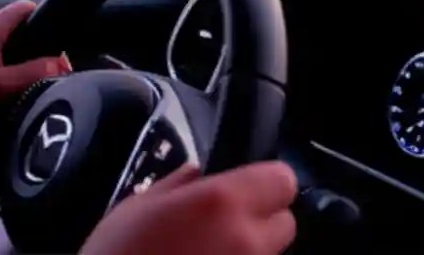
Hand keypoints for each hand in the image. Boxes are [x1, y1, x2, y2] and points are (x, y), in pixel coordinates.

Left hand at [0, 0, 71, 123]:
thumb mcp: (0, 86)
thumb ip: (34, 73)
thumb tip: (61, 63)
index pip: (20, 9)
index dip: (41, 15)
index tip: (55, 29)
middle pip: (7, 28)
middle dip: (27, 43)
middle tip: (42, 62)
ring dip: (7, 58)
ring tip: (19, 79)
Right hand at [83, 162, 297, 254]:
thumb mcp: (140, 204)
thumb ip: (181, 183)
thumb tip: (200, 176)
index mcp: (223, 202)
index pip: (282, 180)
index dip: (265, 182)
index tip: (246, 186)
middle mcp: (247, 240)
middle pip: (283, 223)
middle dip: (259, 221)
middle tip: (222, 224)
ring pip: (267, 254)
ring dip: (246, 249)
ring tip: (206, 252)